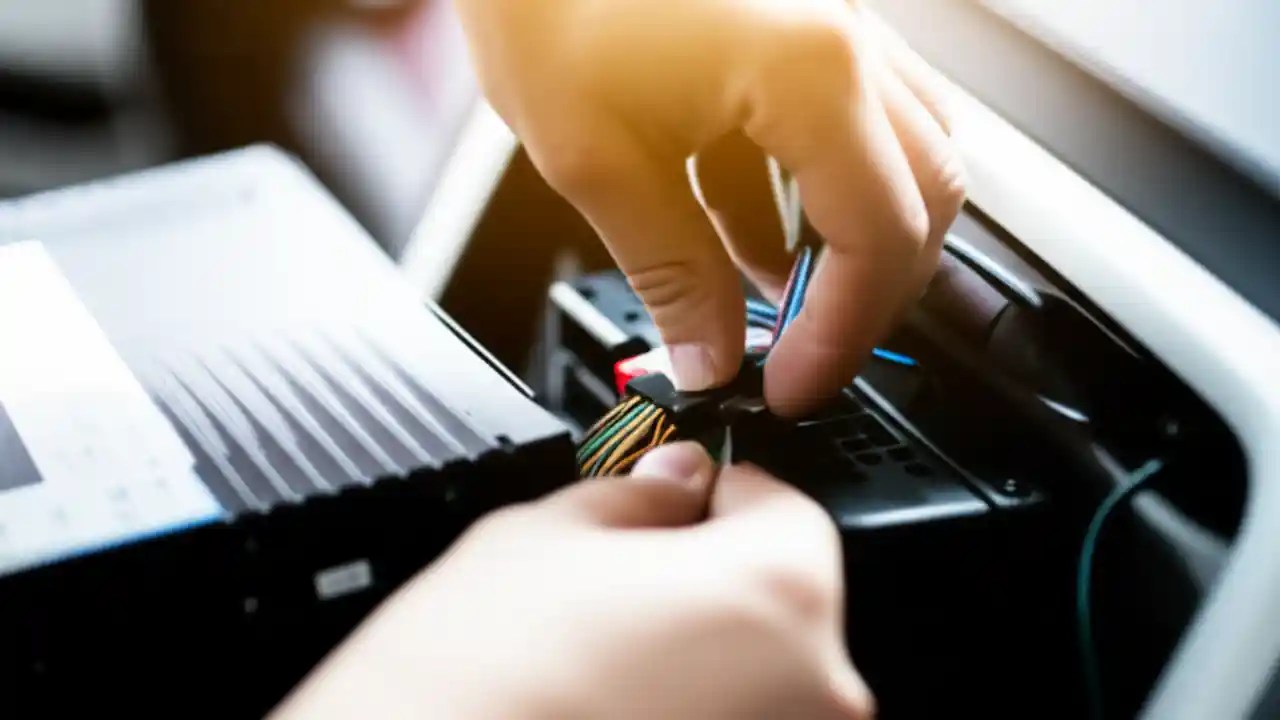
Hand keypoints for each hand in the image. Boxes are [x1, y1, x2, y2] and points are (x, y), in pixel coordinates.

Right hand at [274, 442, 870, 718]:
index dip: (719, 495)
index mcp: (780, 593)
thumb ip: (637, 495)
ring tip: (598, 661)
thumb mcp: (543, 535)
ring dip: (699, 657)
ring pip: (755, 677)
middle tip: (619, 584)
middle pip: (778, 600)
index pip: (785, 507)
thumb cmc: (469, 685)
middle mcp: (816, 689)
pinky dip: (690, 714)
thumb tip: (675, 477)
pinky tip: (609, 709)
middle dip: (707, 578)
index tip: (678, 497)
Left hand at [456, 0, 963, 414]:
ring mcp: (835, 23)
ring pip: (905, 155)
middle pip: (925, 195)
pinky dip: (817, 191)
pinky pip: (851, 121)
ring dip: (854, 240)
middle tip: (803, 356)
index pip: (880, 235)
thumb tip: (710, 354)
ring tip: (778, 303)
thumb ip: (671, 271)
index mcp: (811, 69)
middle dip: (870, 294)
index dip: (844, 332)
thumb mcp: (596, 158)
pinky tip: (753, 239)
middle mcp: (847, 37)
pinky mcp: (803, 25)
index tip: (794, 385)